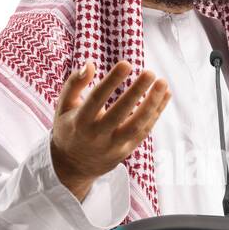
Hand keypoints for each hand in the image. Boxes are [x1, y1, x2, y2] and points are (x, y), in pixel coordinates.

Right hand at [49, 59, 170, 200]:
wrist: (73, 166)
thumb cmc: (69, 128)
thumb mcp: (63, 106)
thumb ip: (74, 83)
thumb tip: (90, 64)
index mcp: (80, 121)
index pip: (97, 99)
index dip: (111, 81)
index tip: (126, 64)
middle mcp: (97, 135)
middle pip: (120, 113)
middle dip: (136, 92)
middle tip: (150, 72)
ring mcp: (113, 146)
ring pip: (137, 126)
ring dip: (152, 104)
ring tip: (163, 83)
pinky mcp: (127, 151)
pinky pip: (145, 130)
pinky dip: (156, 112)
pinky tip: (165, 94)